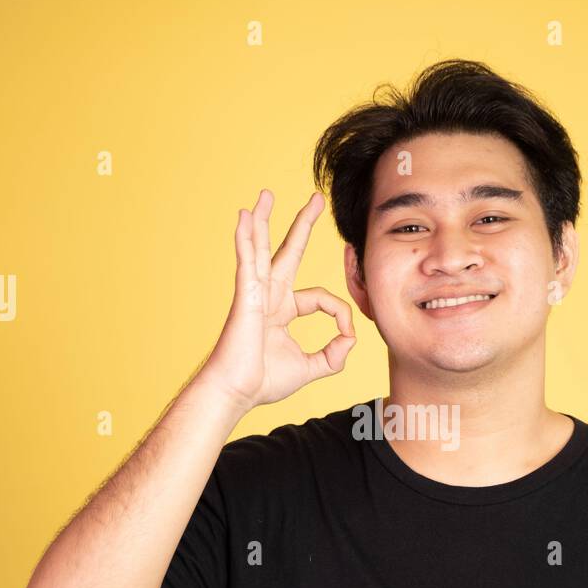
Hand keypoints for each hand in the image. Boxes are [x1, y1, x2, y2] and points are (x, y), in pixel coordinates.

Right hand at [196, 189, 356, 409]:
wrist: (236, 392)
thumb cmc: (263, 381)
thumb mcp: (311, 367)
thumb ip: (334, 355)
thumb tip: (350, 339)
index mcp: (284, 310)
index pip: (321, 298)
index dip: (341, 314)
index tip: (347, 334)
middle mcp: (269, 296)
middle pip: (288, 252)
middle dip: (302, 225)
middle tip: (315, 199)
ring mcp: (255, 293)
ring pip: (262, 249)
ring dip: (264, 221)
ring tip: (266, 195)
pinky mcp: (245, 296)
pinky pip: (247, 261)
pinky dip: (245, 238)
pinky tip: (244, 216)